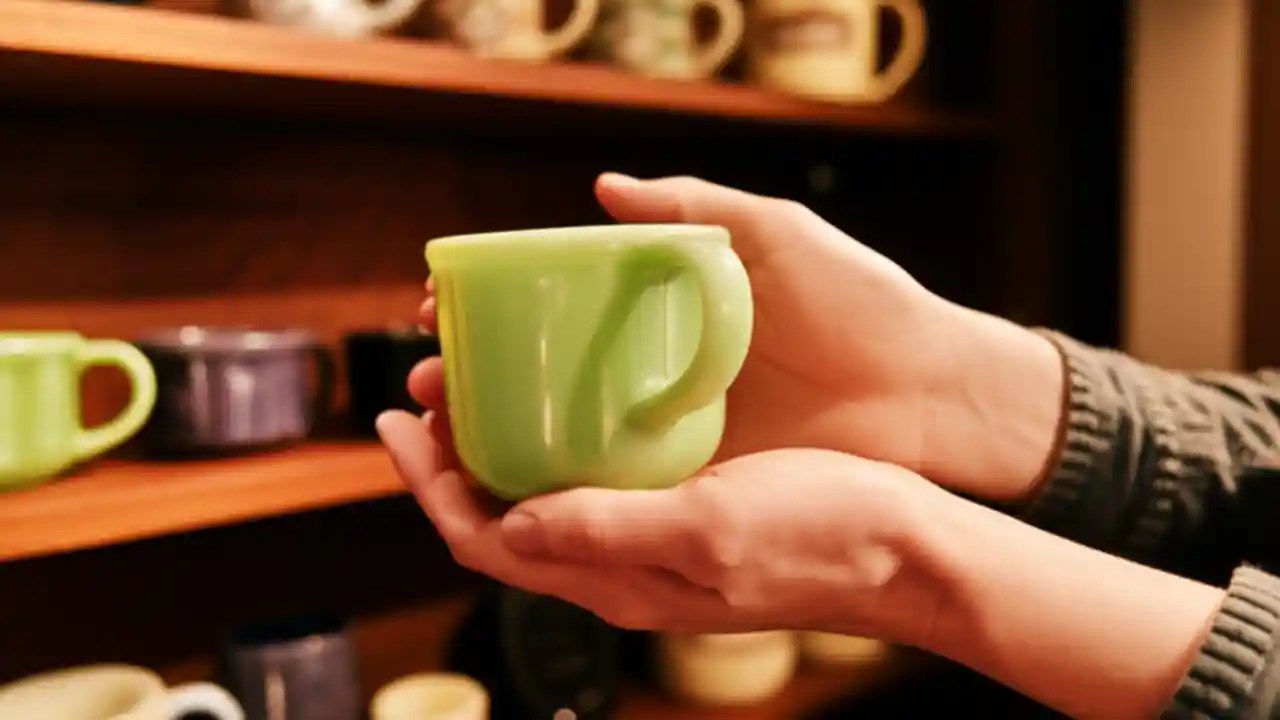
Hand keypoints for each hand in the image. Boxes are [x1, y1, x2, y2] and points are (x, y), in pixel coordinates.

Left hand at [381, 409, 1223, 719]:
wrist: (904, 549)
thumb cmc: (822, 534)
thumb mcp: (710, 526)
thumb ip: (607, 529)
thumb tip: (510, 523)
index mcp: (617, 578)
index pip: (485, 543)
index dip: (428, 487)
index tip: (396, 420)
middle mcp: (622, 569)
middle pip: (501, 524)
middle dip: (449, 464)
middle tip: (426, 392)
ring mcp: (650, 548)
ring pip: (540, 505)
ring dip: (496, 455)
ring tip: (476, 393)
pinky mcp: (681, 520)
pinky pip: (589, 491)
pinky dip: (554, 451)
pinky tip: (565, 410)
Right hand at [413, 173, 1064, 500]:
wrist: (934, 397)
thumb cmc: (864, 305)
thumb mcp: (778, 234)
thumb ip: (696, 206)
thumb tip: (603, 187)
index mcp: (670, 311)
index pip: (561, 306)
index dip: (495, 308)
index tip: (439, 305)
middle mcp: (660, 370)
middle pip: (546, 375)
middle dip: (474, 377)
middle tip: (425, 381)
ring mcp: (676, 428)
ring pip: (566, 434)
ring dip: (496, 433)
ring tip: (441, 428)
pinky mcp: (700, 478)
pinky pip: (617, 482)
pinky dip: (560, 480)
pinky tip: (509, 480)